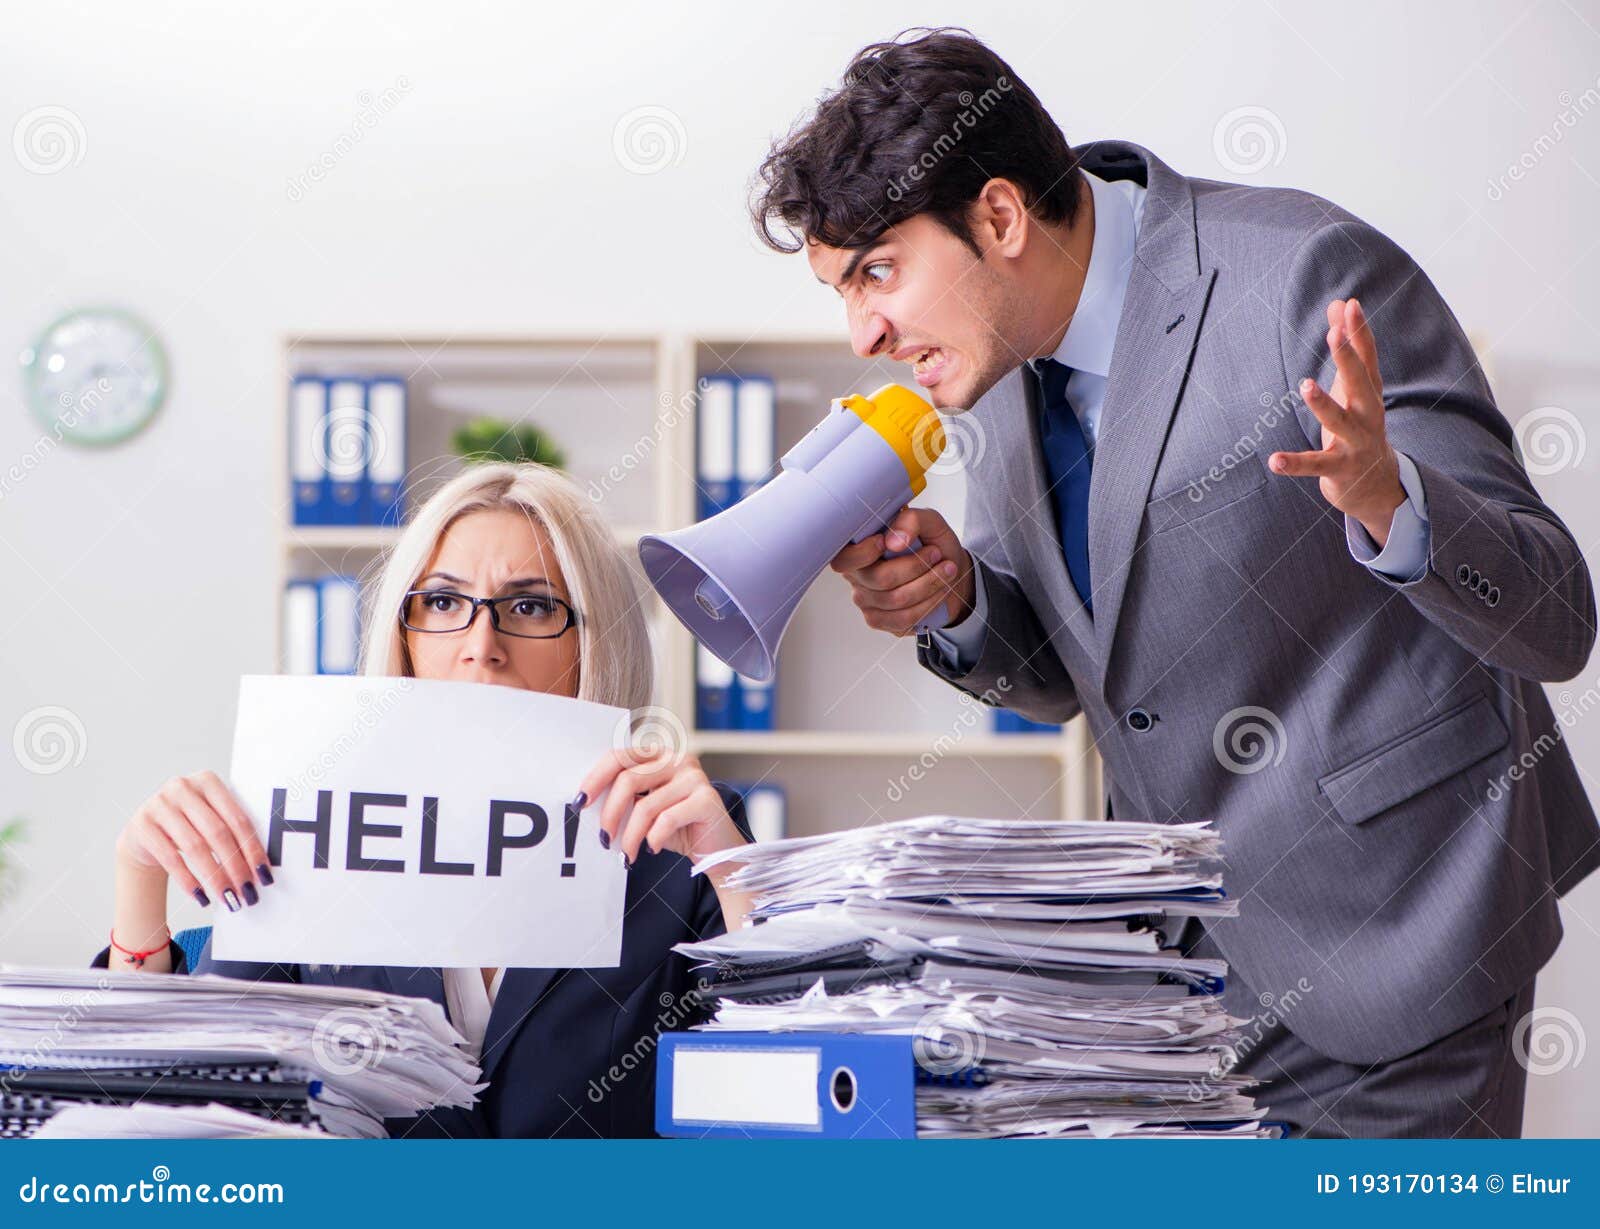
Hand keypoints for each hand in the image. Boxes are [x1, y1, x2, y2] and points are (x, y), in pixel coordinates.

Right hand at [115, 770, 272, 908]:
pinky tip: (201, 896)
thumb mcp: (210, 817)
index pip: (237, 819)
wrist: (145, 831)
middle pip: (218, 833)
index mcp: (208, 781)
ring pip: (195, 847)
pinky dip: (189, 881)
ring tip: (228, 898)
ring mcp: (159, 804)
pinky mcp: (141, 826)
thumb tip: (262, 868)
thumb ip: (233, 830)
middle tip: (247, 893)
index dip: (252, 849)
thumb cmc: (189, 825)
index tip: (264, 875)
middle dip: (236, 867)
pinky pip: (171, 858)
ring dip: (216, 877)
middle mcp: (182, 787)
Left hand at [579, 748, 744, 866]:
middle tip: (603, 839)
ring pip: (646, 806)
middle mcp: (677, 759)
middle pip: (629, 779)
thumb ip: (625, 799)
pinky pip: (667, 819)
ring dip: (630, 837)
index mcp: (658, 754)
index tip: (581, 802)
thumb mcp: (646, 808)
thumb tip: (586, 804)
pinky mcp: (706, 799)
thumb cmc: (676, 827)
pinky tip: (652, 848)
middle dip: (610, 814)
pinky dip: (654, 839)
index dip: (596, 777)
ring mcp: (694, 777)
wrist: (716, 848)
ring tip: (627, 856)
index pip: (620, 756)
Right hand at [828, 506, 973, 635]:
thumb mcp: (928, 523)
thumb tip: (894, 541)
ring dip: (929, 584)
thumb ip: (911, 521)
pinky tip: (939, 591)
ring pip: (896, 600)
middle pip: (880, 579)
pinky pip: (904, 618)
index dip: (866, 552)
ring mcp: (866, 601)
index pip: (844, 558)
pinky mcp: (881, 621)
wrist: (949, 571)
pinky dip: (929, 604)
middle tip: (936, 554)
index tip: (894, 544)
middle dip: (916, 566)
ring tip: (947, 570)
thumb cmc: (932, 544)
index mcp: (858, 549)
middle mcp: (857, 576)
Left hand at [1269, 297, 1405, 545]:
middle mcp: (1367, 414)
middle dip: (1348, 359)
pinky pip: (1315, 465)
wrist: (1377, 483)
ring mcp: (1355, 442)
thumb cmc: (1359, 425)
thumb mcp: (1353, 386)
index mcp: (1368, 392)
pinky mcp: (1339, 468)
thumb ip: (1347, 345)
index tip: (1350, 305)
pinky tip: (1274, 460)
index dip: (1359, 331)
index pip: (1366, 357)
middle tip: (1335, 334)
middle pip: (1359, 382)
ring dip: (1323, 403)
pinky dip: (1295, 463)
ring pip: (1339, 420)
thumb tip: (1340, 303)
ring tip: (1305, 384)